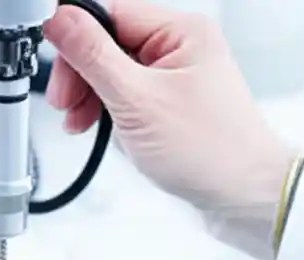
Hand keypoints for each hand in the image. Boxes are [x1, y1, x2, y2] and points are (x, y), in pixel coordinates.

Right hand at [44, 0, 298, 259]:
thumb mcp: (137, 100)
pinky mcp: (174, 102)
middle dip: (82, 73)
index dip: (76, 38)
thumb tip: (59, 18)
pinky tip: (104, 130)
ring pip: (116, 70)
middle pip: (110, 41)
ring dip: (92, 95)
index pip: (110, 13)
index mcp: (182, 30)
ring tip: (82, 123)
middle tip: (67, 104)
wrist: (246, 198)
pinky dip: (111, 110)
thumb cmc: (211, 153)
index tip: (57, 68)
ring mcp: (179, 76)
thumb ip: (93, 55)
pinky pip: (130, 93)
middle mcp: (183, 47)